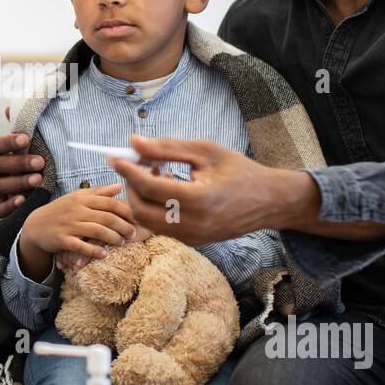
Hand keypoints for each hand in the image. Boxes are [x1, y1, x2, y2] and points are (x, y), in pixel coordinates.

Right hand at [0, 132, 45, 218]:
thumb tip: (8, 108)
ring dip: (18, 182)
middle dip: (19, 163)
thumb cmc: (28, 162)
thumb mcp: (26, 146)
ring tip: (38, 179)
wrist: (31, 189)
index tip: (26, 139)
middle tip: (41, 161)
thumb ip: (19, 127)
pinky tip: (22, 200)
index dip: (7, 142)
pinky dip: (9, 206)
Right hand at [19, 182, 137, 279]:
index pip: (110, 203)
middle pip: (106, 218)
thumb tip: (120, 186)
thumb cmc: (60, 210)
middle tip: (133, 234)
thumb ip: (99, 192)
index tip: (137, 219)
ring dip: (112, 238)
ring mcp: (69, 225)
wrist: (35, 224)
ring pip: (97, 231)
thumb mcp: (77, 197)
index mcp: (82, 199)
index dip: (126, 211)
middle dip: (123, 227)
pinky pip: (81, 246)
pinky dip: (94, 251)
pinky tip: (104, 255)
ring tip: (122, 243)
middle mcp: (76, 210)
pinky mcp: (62, 239)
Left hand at [107, 136, 316, 244]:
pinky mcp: (193, 242)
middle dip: (131, 186)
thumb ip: (167, 148)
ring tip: (156, 172)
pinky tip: (167, 187)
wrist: (270, 202)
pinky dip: (154, 208)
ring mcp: (192, 237)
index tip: (114, 157)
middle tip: (138, 164)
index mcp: (198, 199)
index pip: (149, 186)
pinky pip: (161, 227)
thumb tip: (134, 143)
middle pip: (140, 209)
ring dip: (142, 197)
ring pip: (148, 221)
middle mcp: (193, 224)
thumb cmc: (240, 171)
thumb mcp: (205, 151)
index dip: (127, 170)